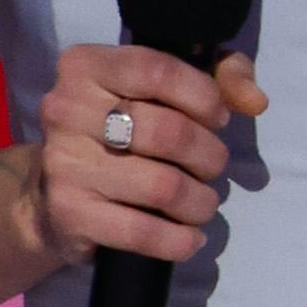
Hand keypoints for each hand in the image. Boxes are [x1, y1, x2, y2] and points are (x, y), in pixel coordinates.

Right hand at [18, 41, 264, 278]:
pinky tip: (189, 238)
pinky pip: (141, 232)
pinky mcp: (70, 213)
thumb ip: (220, 76)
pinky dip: (178, 240)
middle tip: (212, 167)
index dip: (204, 97)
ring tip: (202, 203)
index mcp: (86, 66)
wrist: (51, 191)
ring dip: (199, 202)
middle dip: (209, 156)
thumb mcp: (164, 86)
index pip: (159, 71)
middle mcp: (66, 109)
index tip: (218, 119)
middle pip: (168, 133)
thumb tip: (254, 101)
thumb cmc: (120, 127)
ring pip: (162, 187)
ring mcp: (66, 164)